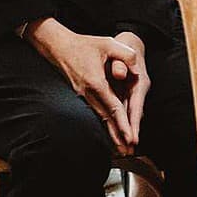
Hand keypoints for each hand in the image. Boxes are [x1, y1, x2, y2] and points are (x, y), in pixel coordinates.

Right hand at [27, 20, 143, 153]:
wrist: (59, 47)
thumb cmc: (84, 44)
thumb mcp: (108, 43)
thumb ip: (126, 54)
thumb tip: (137, 69)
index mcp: (96, 82)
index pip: (113, 108)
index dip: (123, 124)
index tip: (130, 137)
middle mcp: (88, 93)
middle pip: (106, 119)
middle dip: (117, 137)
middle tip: (128, 152)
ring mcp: (83, 96)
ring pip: (100, 118)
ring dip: (110, 134)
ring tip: (120, 149)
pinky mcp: (81, 95)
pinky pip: (95, 113)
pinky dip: (103, 124)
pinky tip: (109, 133)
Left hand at [109, 30, 149, 144]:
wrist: (129, 40)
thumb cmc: (124, 44)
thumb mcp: (120, 48)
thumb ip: (121, 62)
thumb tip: (120, 74)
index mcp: (139, 80)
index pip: (136, 105)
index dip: (133, 122)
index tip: (132, 137)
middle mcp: (138, 89)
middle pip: (135, 114)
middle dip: (132, 132)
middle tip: (129, 150)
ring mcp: (133, 92)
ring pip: (130, 115)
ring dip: (127, 130)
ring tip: (124, 149)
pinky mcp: (126, 93)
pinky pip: (124, 110)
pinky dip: (122, 122)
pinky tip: (117, 133)